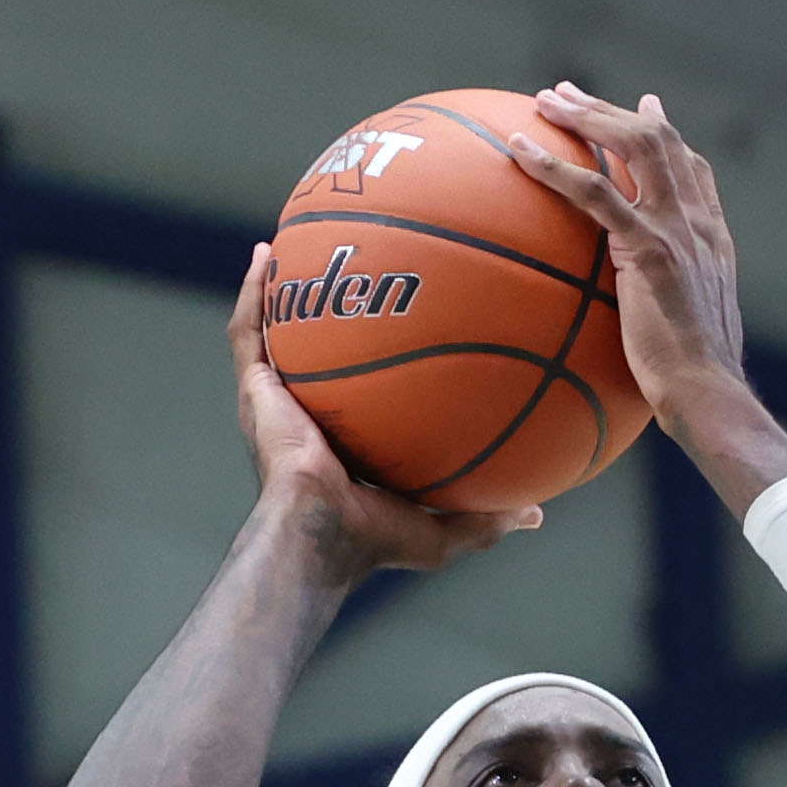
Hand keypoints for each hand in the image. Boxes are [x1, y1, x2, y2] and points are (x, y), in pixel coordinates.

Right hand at [225, 250, 539, 573]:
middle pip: (320, 354)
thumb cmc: (376, 541)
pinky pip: (249, 330)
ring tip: (300, 244)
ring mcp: (277, 403)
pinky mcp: (255, 391)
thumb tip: (537, 512)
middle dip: (332, 314)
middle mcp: (310, 418)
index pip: (366, 394)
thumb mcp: (445, 530)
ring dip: (284, 289)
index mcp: (349, 446)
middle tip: (359, 270)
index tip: (407, 324)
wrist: (320, 535)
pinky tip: (268, 253)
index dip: (380, 361)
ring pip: (277, 332)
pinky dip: (255, 291)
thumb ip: (489, 517)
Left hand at [506, 88, 756, 438]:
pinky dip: (554, 165)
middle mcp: (696, 222)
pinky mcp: (647, 249)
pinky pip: (594, 193)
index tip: (646, 108)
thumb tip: (651, 319)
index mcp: (712, 239)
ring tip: (546, 101)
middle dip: (611, 109)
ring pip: (633, 145)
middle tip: (568, 94)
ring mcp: (674, 230)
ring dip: (586, 115)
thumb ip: (675, 304)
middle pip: (659, 139)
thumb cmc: (695, 383)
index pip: (694, 169)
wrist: (708, 394)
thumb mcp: (693, 333)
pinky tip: (520, 149)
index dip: (669, 134)